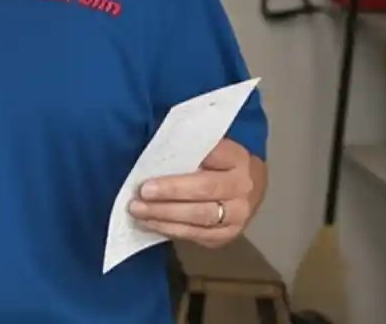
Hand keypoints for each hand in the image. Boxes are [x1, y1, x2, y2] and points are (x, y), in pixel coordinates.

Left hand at [127, 138, 254, 248]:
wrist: (247, 191)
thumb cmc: (217, 165)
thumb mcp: (210, 149)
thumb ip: (188, 149)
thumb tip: (153, 151)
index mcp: (237, 158)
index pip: (212, 155)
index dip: (186, 157)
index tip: (155, 161)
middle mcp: (242, 187)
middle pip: (206, 189)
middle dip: (171, 191)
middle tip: (142, 191)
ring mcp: (238, 215)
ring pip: (200, 216)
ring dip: (165, 214)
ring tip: (138, 210)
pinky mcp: (226, 236)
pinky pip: (196, 234)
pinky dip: (170, 229)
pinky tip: (150, 223)